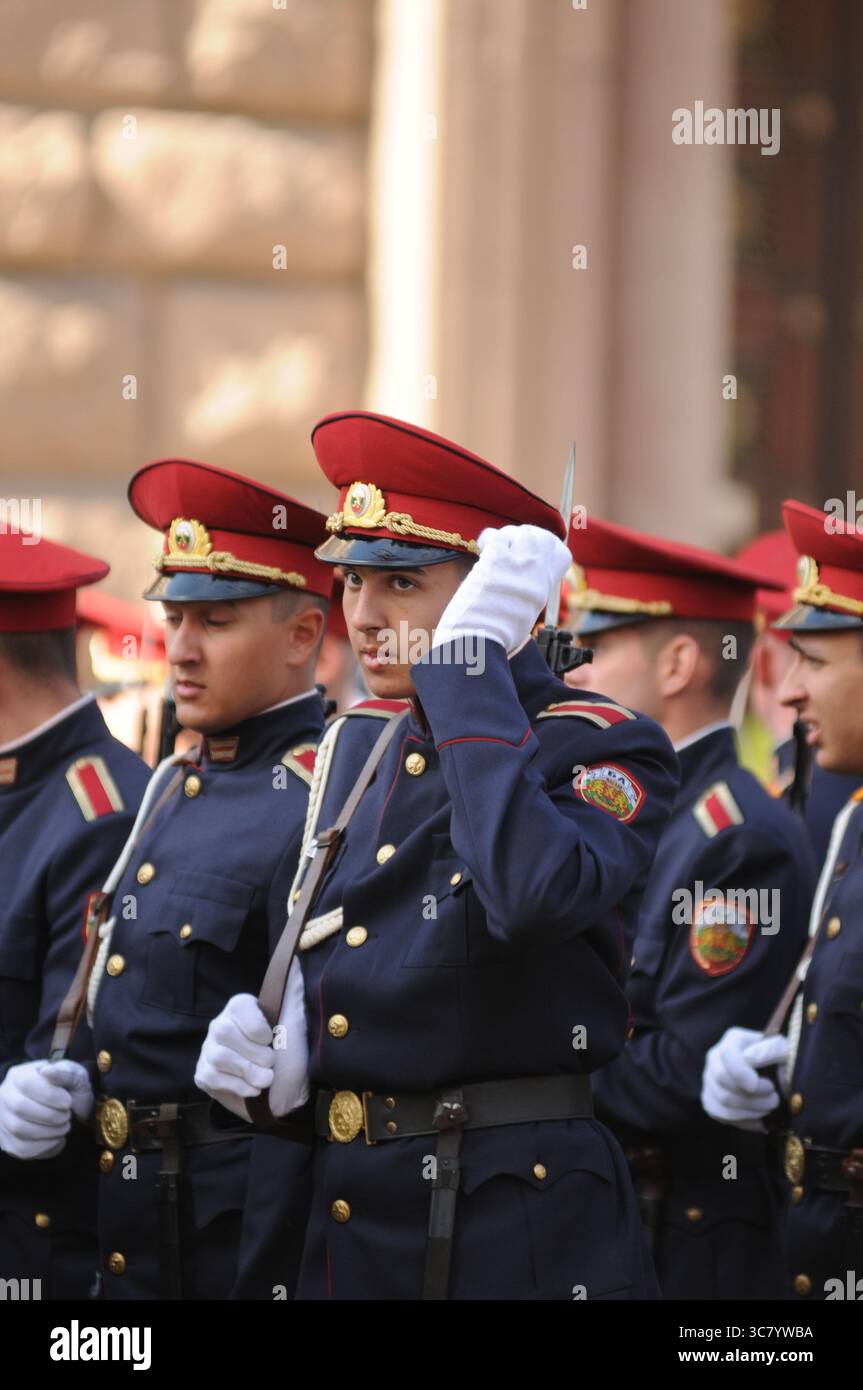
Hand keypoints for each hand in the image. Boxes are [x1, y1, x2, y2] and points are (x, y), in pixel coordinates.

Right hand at [0, 1059, 93, 1159]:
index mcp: (19, 1074)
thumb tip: (47, 1071)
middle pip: (19, 1107)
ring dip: (49, 1131)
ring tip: (64, 1126)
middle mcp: (5, 1095)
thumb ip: (63, 1073)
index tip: (68, 1102)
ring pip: (19, 1129)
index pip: (26, 1083)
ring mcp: (3, 1119)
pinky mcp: (7, 1140)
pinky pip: (21, 1148)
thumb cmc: (69, 1089)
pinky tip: (56, 1138)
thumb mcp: (74, 1075)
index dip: (49, 1095)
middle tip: (67, 1115)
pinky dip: (44, 1146)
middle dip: (50, 1115)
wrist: (67, 1111)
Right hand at [194, 963, 308, 1121]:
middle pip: (224, 1033)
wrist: (287, 1098)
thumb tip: (293, 956)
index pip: (237, 1007)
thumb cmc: (292, 1057)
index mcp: (241, 1010)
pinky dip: (238, 1087)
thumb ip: (292, 990)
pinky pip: (212, 1077)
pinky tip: (251, 1089)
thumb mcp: (295, 1024)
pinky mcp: (204, 1075)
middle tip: (271, 1064)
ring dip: (249, 1074)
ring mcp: (209, 1051)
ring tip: (265, 1080)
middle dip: (254, 1055)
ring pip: (219, 1057)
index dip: (255, 1026)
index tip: (271, 1039)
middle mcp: (220, 1026)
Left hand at [431, 524, 571, 655]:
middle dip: (527, 535)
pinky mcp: (498, 559)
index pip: (562, 554)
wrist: (480, 639)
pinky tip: (482, 549)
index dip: (548, 547)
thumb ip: (527, 593)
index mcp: (543, 587)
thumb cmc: (496, 634)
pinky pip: (497, 535)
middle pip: (543, 537)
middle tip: (510, 546)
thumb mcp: (524, 613)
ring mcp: (519, 564)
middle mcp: (536, 573)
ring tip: (493, 550)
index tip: (530, 552)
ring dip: (506, 537)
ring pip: (520, 533)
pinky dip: (488, 539)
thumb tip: (519, 586)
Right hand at [701, 1027, 788, 1129]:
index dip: (742, 1072)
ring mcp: (709, 1080)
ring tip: (770, 1108)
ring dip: (751, 1110)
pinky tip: (761, 1119)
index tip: (768, 1086)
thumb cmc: (776, 1058)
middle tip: (775, 1099)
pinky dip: (744, 1121)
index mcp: (733, 1040)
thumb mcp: (781, 1048)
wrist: (770, 1072)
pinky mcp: (710, 1100)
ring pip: (722, 1101)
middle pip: (722, 1079)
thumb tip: (758, 1061)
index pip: (728, 1054)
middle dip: (753, 1095)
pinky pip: (721, 1115)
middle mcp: (715, 1057)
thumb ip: (774, 1051)